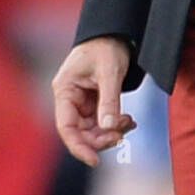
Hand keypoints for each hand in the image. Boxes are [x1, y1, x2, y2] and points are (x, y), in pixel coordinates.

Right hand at [52, 37, 135, 167]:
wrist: (114, 33)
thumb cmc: (106, 46)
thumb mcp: (110, 72)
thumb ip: (109, 100)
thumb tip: (109, 128)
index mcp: (64, 90)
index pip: (66, 127)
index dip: (78, 147)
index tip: (94, 161)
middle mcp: (69, 98)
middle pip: (80, 132)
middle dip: (101, 138)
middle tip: (122, 135)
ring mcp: (81, 102)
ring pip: (92, 129)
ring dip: (111, 131)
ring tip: (129, 123)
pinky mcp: (93, 102)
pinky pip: (102, 121)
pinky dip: (115, 124)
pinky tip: (128, 121)